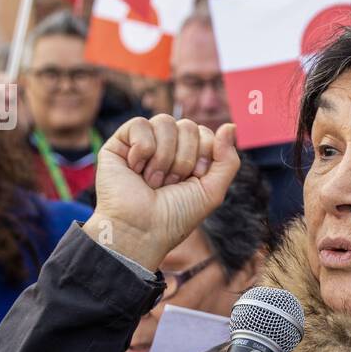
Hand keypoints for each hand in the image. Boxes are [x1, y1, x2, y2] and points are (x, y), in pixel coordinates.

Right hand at [84, 115, 239, 270]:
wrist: (141, 230)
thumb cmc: (175, 216)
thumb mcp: (212, 191)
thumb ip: (228, 160)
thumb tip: (230, 125)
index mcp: (190, 156)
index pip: (205, 133)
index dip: (203, 157)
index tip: (192, 181)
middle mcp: (168, 147)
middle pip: (188, 126)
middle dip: (183, 160)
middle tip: (169, 185)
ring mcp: (144, 143)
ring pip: (165, 122)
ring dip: (163, 158)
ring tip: (152, 181)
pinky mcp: (120, 143)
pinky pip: (139, 124)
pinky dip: (142, 150)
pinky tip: (135, 169)